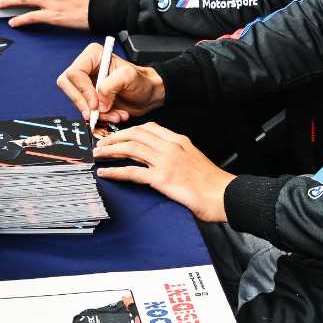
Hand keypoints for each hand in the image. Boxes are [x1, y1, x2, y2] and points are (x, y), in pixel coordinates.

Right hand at [55, 42, 165, 125]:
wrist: (149, 95)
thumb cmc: (141, 81)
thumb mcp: (129, 77)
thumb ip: (110, 85)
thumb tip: (98, 103)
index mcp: (93, 56)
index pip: (74, 73)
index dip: (82, 90)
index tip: (95, 104)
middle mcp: (86, 69)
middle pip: (68, 87)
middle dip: (83, 103)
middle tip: (96, 114)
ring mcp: (86, 85)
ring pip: (77, 102)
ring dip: (96, 113)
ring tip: (115, 114)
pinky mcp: (90, 99)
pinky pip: (85, 111)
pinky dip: (99, 118)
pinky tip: (114, 116)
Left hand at [91, 123, 233, 220]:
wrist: (225, 195)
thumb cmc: (211, 182)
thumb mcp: (194, 159)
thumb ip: (177, 154)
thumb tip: (161, 158)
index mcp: (179, 140)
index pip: (149, 127)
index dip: (129, 130)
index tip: (117, 135)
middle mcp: (171, 147)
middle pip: (136, 134)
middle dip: (115, 137)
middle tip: (101, 143)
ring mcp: (166, 162)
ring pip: (131, 148)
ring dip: (110, 150)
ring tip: (98, 155)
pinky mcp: (162, 179)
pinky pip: (133, 172)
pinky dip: (115, 172)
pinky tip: (104, 173)